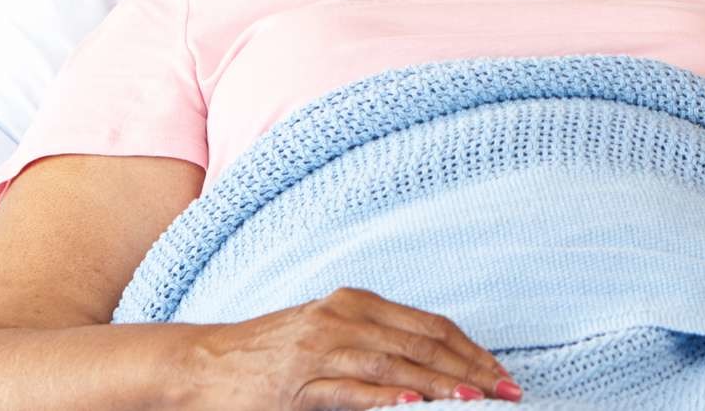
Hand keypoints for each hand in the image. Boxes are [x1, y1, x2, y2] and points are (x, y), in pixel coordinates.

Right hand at [175, 287, 520, 408]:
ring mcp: (320, 348)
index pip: (431, 326)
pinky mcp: (296, 383)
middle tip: (507, 393)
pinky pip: (350, 389)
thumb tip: (433, 373)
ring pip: (395, 365)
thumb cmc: (268, 354)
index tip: (502, 375)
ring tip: (474, 400)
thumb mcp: (327, 336)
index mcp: (356, 303)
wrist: (198, 364)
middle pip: (423, 343)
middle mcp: (343, 317)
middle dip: (470, 369)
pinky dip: (385, 397)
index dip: (471, 350)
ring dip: (439, 385)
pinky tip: (414, 406)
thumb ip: (376, 346)